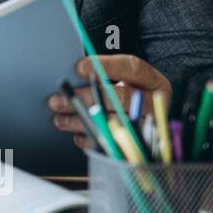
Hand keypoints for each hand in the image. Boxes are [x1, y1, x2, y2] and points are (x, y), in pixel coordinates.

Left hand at [46, 54, 171, 149]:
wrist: (153, 119)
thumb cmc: (133, 95)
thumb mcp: (129, 81)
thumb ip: (107, 76)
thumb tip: (74, 75)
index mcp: (153, 81)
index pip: (131, 68)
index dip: (106, 66)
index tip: (79, 68)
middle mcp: (154, 103)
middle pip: (119, 98)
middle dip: (85, 98)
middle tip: (58, 100)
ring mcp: (150, 126)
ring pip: (114, 123)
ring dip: (83, 121)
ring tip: (60, 120)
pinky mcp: (141, 145)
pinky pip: (114, 144)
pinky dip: (92, 140)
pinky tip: (77, 136)